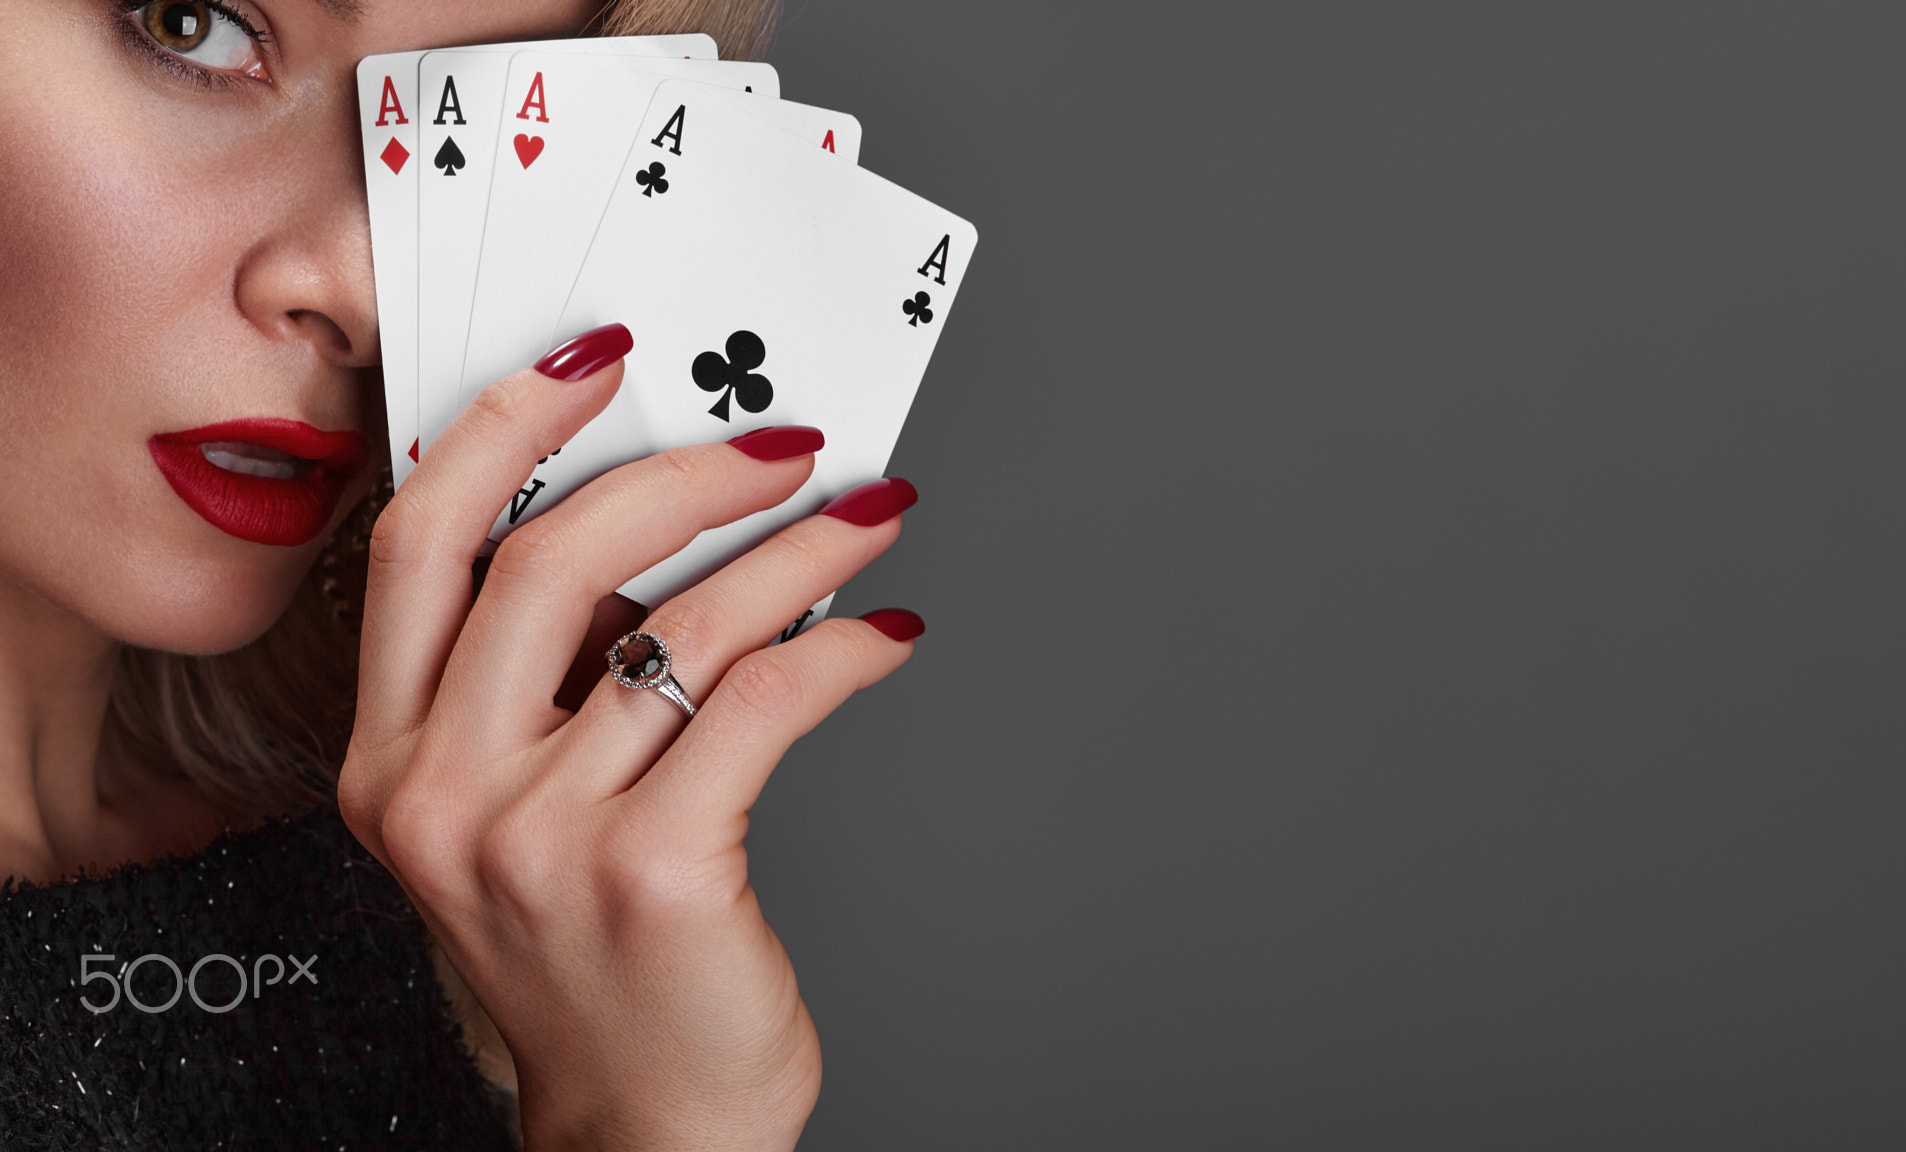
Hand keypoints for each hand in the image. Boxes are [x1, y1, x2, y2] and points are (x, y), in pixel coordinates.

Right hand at [338, 325, 923, 1149]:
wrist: (642, 1125)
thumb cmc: (591, 965)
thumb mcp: (515, 818)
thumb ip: (542, 690)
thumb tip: (662, 534)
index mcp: (393, 761)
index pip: (421, 543)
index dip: (506, 426)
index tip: (597, 361)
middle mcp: (445, 792)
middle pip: (547, 555)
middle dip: (683, 471)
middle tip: (779, 443)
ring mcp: (542, 836)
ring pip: (680, 623)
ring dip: (800, 552)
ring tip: (869, 520)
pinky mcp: (653, 871)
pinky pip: (763, 701)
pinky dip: (843, 650)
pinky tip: (884, 639)